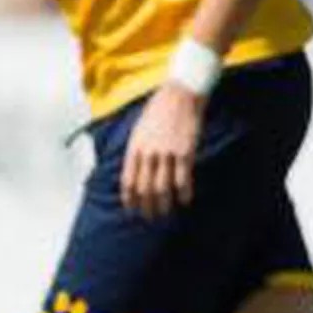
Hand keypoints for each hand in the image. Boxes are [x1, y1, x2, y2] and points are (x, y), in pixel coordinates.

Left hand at [120, 83, 203, 217]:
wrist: (179, 95)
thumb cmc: (158, 112)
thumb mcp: (138, 130)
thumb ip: (136, 151)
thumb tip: (133, 172)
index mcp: (134, 148)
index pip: (127, 181)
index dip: (129, 198)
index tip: (131, 209)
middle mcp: (148, 153)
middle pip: (144, 188)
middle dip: (146, 206)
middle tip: (149, 217)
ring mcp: (167, 153)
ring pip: (163, 187)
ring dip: (163, 204)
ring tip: (165, 214)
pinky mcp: (185, 151)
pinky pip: (183, 178)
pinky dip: (184, 193)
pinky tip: (185, 201)